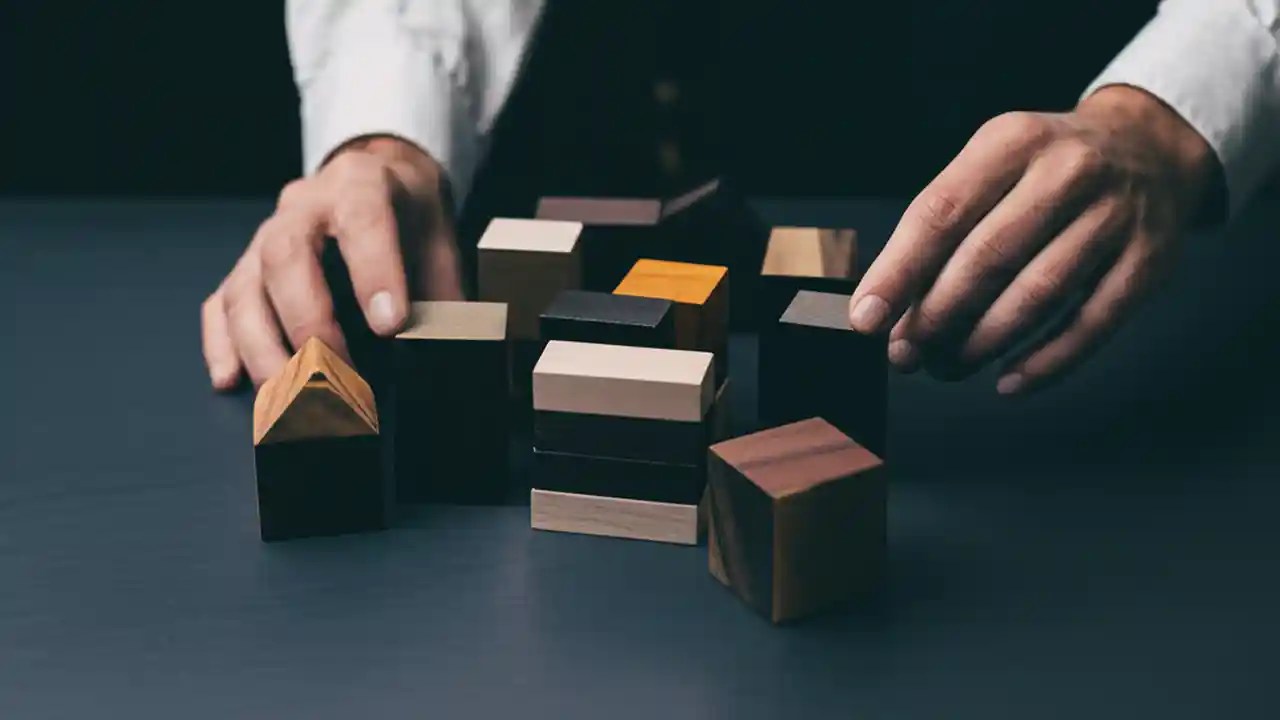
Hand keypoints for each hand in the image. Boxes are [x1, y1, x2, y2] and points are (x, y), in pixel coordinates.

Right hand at [201, 137, 464, 388]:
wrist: (377, 178)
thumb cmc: (411, 219)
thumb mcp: (441, 243)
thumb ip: (443, 295)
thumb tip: (448, 353)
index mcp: (361, 185)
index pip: (363, 220)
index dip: (374, 273)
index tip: (391, 326)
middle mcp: (303, 206)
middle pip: (285, 256)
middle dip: (308, 322)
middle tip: (335, 375)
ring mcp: (264, 236)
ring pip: (245, 287)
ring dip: (264, 348)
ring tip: (290, 397)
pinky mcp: (245, 267)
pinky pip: (220, 303)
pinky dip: (222, 344)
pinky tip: (231, 380)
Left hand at [848, 85, 1219, 393]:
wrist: (1149, 147)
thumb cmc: (1044, 170)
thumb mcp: (990, 165)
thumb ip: (939, 224)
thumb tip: (883, 302)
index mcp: (1012, 141)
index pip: (941, 213)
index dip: (899, 273)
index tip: (866, 319)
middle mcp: (1068, 170)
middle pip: (988, 258)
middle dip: (936, 317)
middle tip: (905, 354)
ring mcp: (1116, 215)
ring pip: (1039, 294)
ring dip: (982, 344)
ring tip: (947, 367)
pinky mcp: (1149, 260)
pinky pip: (1091, 324)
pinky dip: (1045, 362)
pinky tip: (1007, 381)